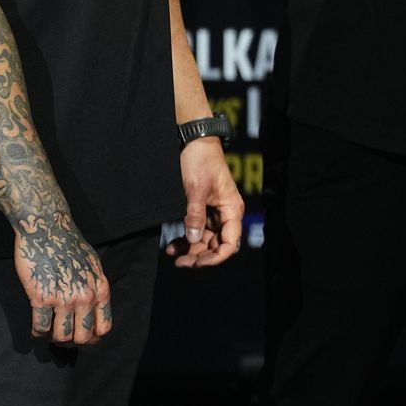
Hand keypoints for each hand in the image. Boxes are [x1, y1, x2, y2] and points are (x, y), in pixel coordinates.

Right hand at [13, 209, 110, 346]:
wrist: (48, 230)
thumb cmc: (70, 245)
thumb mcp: (94, 266)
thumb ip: (95, 287)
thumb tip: (94, 308)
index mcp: (100, 290)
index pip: (104, 328)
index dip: (93, 338)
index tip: (82, 336)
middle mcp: (85, 298)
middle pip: (83, 338)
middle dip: (72, 342)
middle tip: (62, 337)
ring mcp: (63, 300)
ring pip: (61, 337)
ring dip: (53, 338)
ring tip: (49, 332)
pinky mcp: (41, 298)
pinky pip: (40, 328)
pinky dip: (37, 333)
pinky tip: (37, 328)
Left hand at [166, 137, 244, 267]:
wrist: (194, 142)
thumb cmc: (200, 161)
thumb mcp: (196, 189)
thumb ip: (195, 216)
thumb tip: (194, 239)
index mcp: (232, 210)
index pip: (229, 244)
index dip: (215, 258)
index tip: (197, 263)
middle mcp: (226, 214)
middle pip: (216, 245)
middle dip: (200, 256)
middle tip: (180, 263)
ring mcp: (214, 212)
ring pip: (205, 240)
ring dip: (191, 249)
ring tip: (173, 254)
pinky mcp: (202, 209)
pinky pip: (197, 230)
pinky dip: (186, 239)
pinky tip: (173, 246)